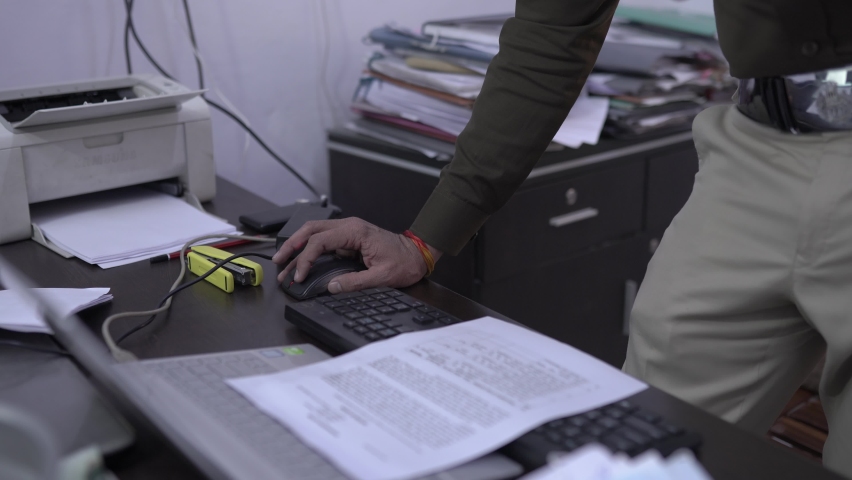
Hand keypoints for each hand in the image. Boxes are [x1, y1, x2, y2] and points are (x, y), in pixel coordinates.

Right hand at [272, 218, 441, 293]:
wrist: (418, 255)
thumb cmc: (404, 262)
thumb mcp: (382, 277)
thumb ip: (356, 282)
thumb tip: (332, 287)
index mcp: (355, 232)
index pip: (320, 241)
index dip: (305, 259)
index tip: (299, 276)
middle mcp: (349, 227)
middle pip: (311, 230)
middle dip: (291, 245)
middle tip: (278, 262)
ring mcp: (348, 231)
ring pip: (314, 232)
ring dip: (297, 245)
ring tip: (283, 261)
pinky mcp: (348, 238)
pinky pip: (323, 240)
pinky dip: (309, 249)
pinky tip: (301, 260)